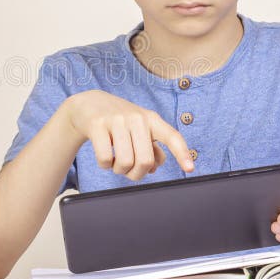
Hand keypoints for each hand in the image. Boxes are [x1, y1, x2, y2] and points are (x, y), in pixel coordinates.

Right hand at [62, 90, 193, 180]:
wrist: (89, 104)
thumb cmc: (119, 121)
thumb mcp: (140, 129)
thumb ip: (152, 147)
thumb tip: (155, 167)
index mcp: (151, 119)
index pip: (171, 136)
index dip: (182, 153)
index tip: (190, 169)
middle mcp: (137, 118)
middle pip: (145, 161)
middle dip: (137, 174)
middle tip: (129, 171)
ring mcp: (116, 120)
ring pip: (125, 162)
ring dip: (119, 171)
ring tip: (115, 163)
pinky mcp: (97, 125)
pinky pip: (105, 159)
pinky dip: (105, 166)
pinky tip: (104, 157)